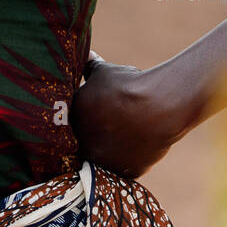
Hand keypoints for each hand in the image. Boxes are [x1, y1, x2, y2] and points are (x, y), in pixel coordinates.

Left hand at [70, 52, 184, 178]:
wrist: (155, 107)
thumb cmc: (127, 86)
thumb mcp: (104, 72)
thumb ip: (89, 66)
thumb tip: (86, 52)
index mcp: (73, 121)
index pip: (70, 124)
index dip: (83, 118)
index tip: (96, 112)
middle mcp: (83, 146)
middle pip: (85, 143)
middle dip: (94, 135)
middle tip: (110, 125)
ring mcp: (104, 163)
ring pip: (104, 157)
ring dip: (110, 148)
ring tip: (125, 133)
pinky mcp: (126, 173)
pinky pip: (124, 167)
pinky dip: (129, 156)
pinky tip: (137, 143)